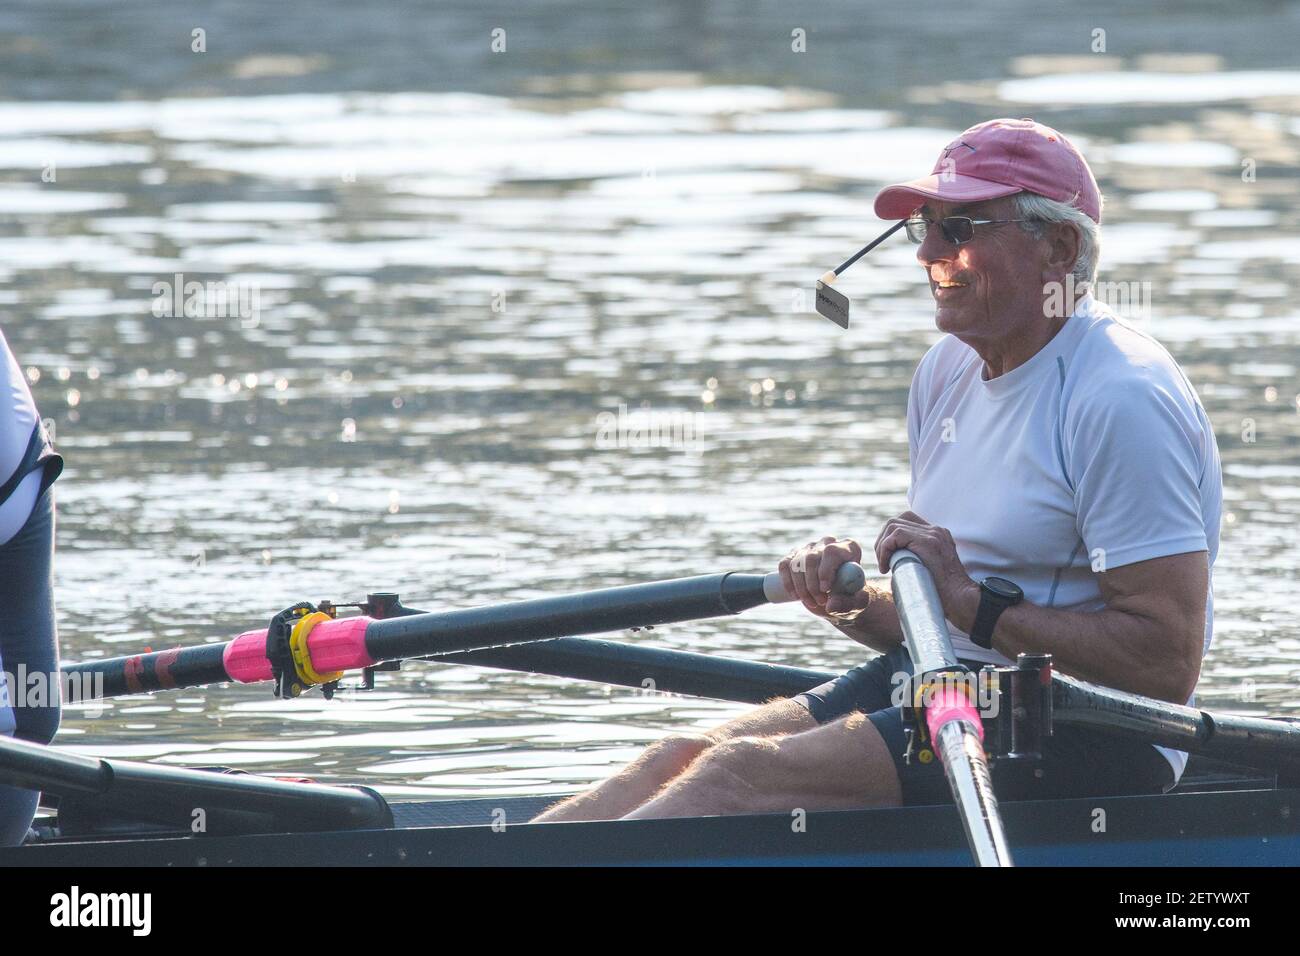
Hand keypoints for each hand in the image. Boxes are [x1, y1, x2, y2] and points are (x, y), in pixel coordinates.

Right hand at [778, 536, 870, 621]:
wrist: (840, 597)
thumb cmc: (852, 597)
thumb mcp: (857, 603)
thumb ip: (848, 603)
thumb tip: (831, 605)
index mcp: (848, 548)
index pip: (831, 551)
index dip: (826, 570)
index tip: (825, 590)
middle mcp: (828, 543)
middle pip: (812, 558)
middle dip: (813, 584)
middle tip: (820, 602)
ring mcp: (809, 547)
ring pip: (797, 564)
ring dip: (801, 588)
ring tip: (813, 603)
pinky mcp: (795, 555)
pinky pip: (785, 565)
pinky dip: (788, 582)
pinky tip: (795, 596)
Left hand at [874, 511, 979, 628]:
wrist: (961, 599)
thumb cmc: (943, 594)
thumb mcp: (930, 570)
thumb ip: (916, 559)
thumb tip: (893, 564)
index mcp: (937, 535)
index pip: (907, 521)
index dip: (891, 536)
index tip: (887, 557)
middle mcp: (936, 531)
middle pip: (897, 520)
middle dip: (882, 540)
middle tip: (882, 561)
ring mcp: (933, 534)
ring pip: (893, 526)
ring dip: (882, 546)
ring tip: (884, 565)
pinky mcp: (928, 542)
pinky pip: (896, 535)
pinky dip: (885, 549)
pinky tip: (886, 566)